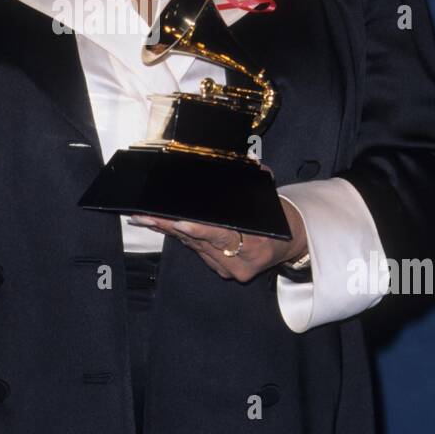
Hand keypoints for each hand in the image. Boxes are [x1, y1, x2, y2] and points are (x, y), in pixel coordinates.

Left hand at [128, 198, 307, 282]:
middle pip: (199, 240)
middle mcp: (238, 261)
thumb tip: (245, 163)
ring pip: (192, 245)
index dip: (199, 229)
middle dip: (170, 225)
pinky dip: (179, 236)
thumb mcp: (267, 198)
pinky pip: (196, 250)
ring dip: (167, 230)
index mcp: (254, 244)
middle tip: (145, 215)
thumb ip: (253, 183)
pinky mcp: (220, 270)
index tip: (179, 222)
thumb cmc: (276, 215)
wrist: (290, 241)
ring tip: (144, 217)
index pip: (222, 235)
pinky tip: (159, 225)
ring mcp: (228, 269)